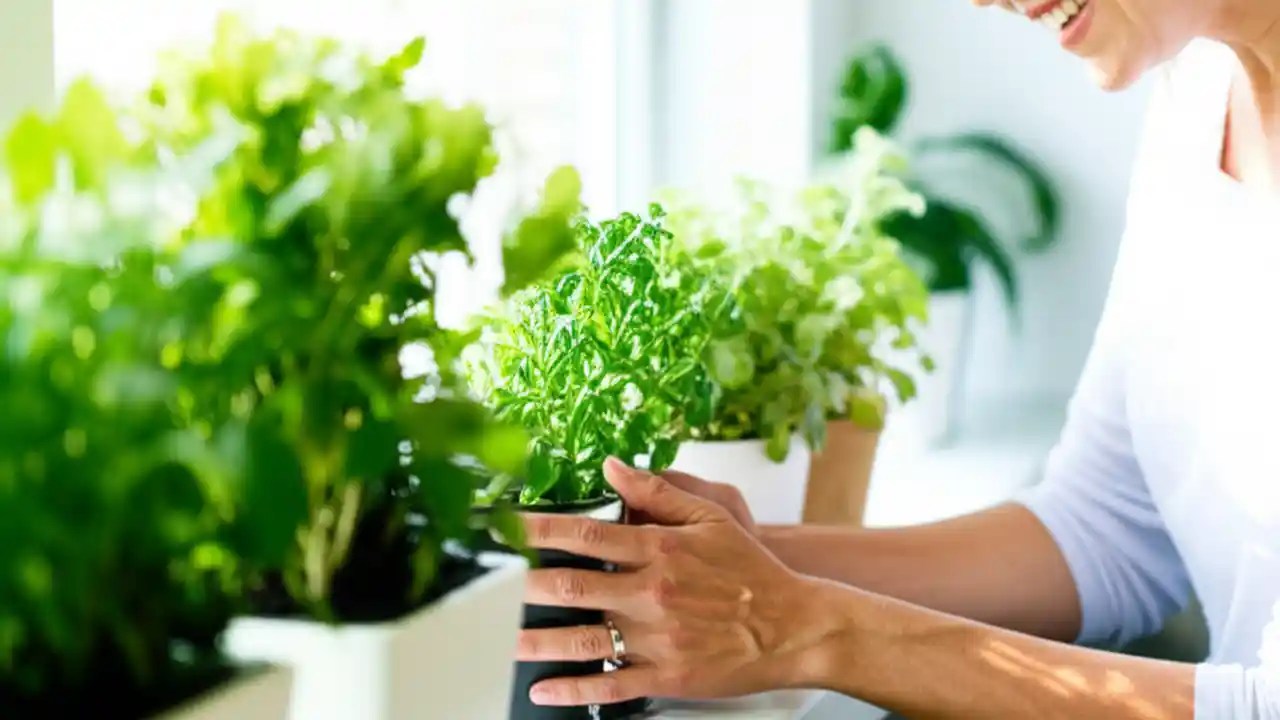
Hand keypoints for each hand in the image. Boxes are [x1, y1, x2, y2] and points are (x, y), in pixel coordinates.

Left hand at [519, 458, 829, 706]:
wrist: (794, 626)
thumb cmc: (751, 572)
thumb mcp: (712, 517)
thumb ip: (657, 490)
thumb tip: (612, 467)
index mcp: (660, 549)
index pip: (586, 534)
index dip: (537, 530)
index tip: (502, 528)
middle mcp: (653, 592)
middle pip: (572, 586)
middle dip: (521, 586)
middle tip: (485, 586)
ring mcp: (658, 638)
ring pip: (584, 639)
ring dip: (537, 642)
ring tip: (501, 642)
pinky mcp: (667, 676)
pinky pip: (611, 685)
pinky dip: (574, 690)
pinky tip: (545, 690)